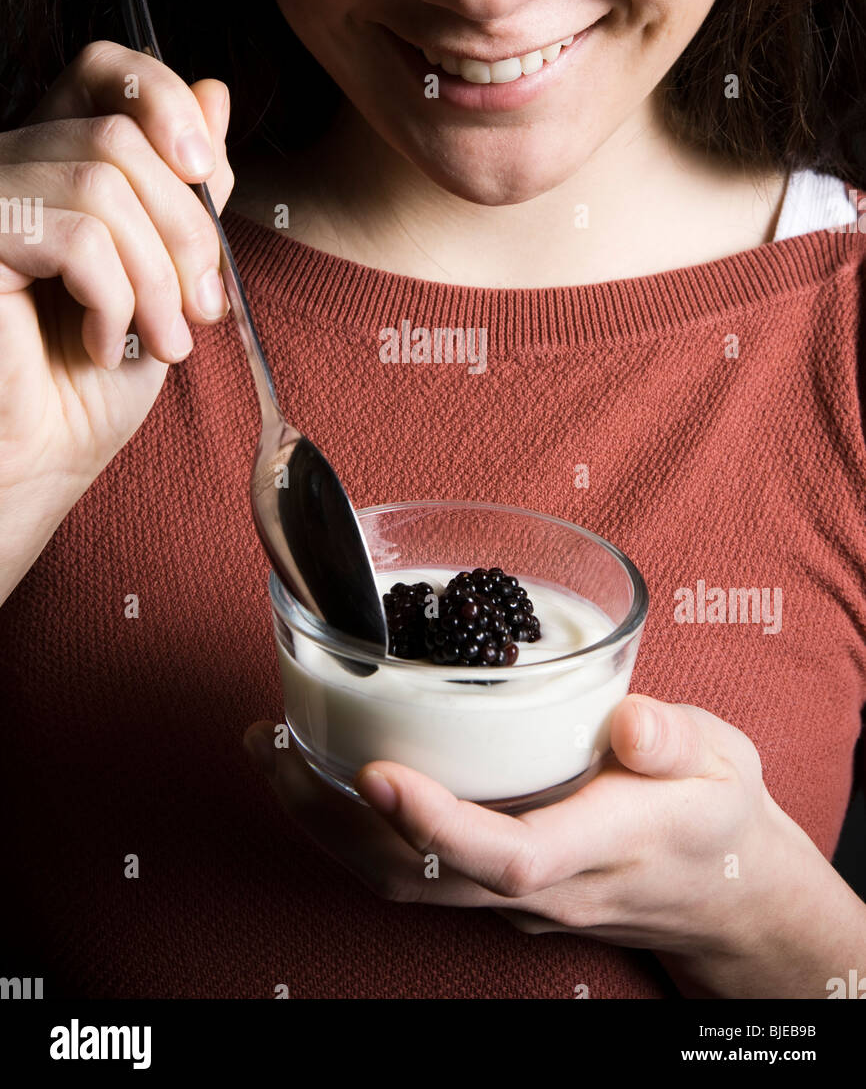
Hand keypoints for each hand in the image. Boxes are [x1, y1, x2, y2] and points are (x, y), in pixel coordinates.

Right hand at [0, 41, 233, 526]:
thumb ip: (186, 188)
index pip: (100, 70)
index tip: (205, 172)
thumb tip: (214, 91)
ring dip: (158, 274)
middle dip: (187, 230)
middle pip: (120, 137)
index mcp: (52, 162)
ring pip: (102, 180)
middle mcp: (8, 166)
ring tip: (164, 343)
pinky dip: (114, 295)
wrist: (37, 464)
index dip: (162, 98)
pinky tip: (101, 344)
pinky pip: (74, 234)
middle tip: (203, 310)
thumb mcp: (165, 272)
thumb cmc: (91, 381)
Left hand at [243, 694, 798, 957]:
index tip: (376, 771)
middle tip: (274, 744)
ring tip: (272, 751)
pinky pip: (413, 875)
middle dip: (336, 820)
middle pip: (427, 878)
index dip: (438, 822)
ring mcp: (516, 896)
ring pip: (405, 884)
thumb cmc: (714, 812)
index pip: (513, 854)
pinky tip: (321, 774)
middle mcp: (550, 883)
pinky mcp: (496, 888)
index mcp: (608, 842)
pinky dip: (352, 831)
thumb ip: (675, 741)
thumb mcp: (722, 759)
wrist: (723, 891)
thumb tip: (630, 723)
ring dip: (326, 826)